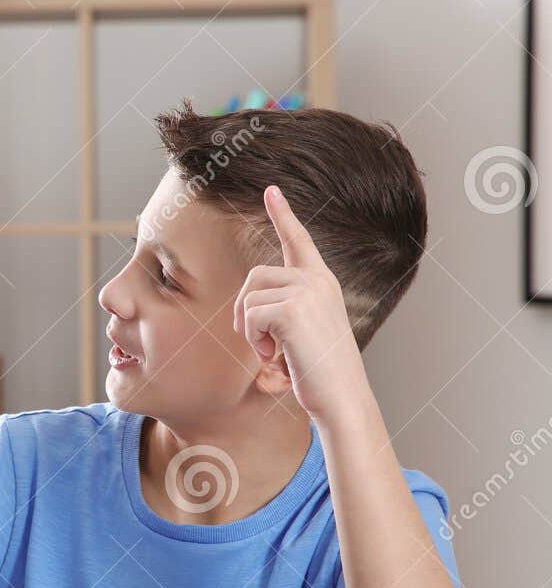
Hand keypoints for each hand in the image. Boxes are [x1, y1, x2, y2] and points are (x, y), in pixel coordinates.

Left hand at [233, 185, 369, 420]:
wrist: (341, 396)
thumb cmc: (320, 371)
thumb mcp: (302, 332)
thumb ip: (284, 308)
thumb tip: (250, 305)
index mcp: (321, 282)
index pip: (299, 241)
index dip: (283, 214)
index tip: (271, 190)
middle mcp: (317, 280)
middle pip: (254, 277)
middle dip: (246, 311)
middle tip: (264, 343)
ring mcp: (307, 292)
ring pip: (249, 298)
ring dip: (250, 330)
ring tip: (273, 351)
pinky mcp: (293, 309)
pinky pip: (249, 315)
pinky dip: (253, 339)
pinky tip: (274, 354)